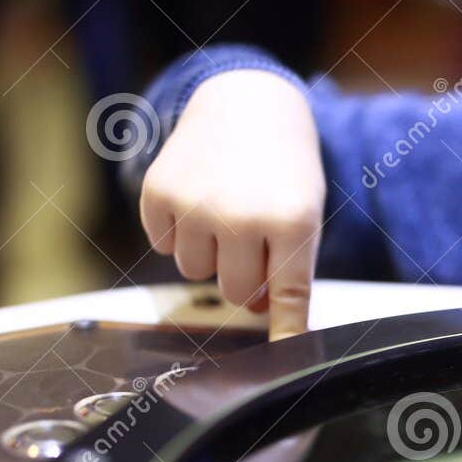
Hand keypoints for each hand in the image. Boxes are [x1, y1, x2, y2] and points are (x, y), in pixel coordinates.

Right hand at [139, 69, 324, 339]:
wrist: (246, 102)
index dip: (286, 330)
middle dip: (245, 279)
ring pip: (196, 273)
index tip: (284, 359)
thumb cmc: (283, 168)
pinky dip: (179, 232)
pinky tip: (198, 199)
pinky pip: (164, 246)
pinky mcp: (158, 193)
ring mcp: (195, 205)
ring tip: (227, 212)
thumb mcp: (304, 211)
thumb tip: (264, 320)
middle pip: (237, 293)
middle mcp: (241, 215)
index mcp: (291, 220)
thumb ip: (289, 267)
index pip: (288, 294)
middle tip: (254, 241)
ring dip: (210, 253)